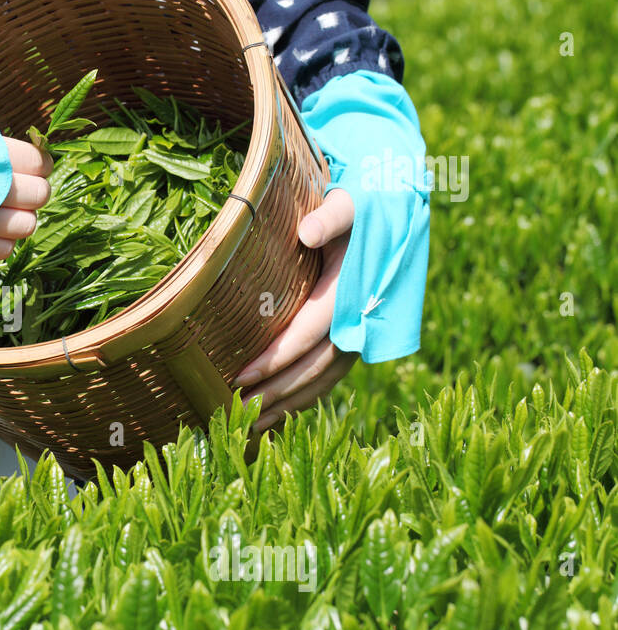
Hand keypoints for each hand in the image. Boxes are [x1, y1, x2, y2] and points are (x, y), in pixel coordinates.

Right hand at [0, 138, 50, 259]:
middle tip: (17, 193)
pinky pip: (2, 249)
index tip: (32, 169)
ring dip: (18, 219)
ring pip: (25, 225)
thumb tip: (34, 162)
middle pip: (38, 194)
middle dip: (33, 193)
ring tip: (0, 213)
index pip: (37, 161)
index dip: (39, 165)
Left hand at [235, 188, 358, 433]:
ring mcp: (362, 333)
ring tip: (250, 426)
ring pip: (325, 380)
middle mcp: (361, 318)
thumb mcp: (348, 204)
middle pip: (317, 367)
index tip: (240, 376)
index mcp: (353, 290)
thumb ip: (331, 217)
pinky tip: (277, 414)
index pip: (312, 333)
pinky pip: (330, 376)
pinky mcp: (357, 338)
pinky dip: (305, 397)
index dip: (278, 358)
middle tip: (235, 413)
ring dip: (290, 404)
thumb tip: (307, 232)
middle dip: (277, 393)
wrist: (394, 213)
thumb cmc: (361, 207)